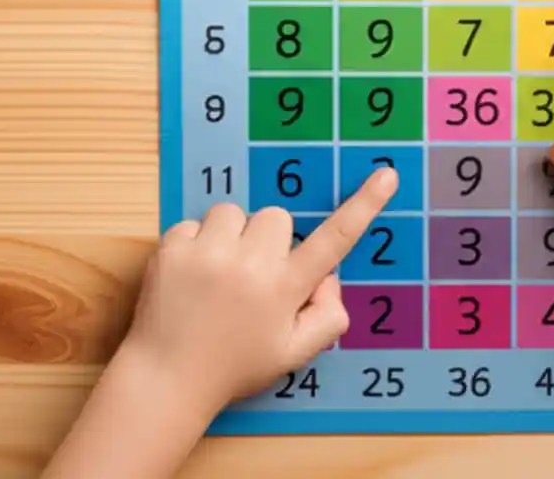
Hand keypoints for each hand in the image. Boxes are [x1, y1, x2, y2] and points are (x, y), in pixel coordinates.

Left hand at [122, 168, 397, 411]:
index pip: (334, 240)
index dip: (365, 205)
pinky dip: (196, 243)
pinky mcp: (172, 248)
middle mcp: (250, 264)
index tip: (386, 176)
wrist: (166, 378)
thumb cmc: (236, 366)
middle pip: (276, 217)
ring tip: (220, 273)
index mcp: (285, 289)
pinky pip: (195, 222)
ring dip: (232, 235)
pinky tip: (192, 276)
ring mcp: (208, 253)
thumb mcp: (295, 354)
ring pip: (234, 212)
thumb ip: (328, 315)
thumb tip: (326, 276)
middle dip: (269, 239)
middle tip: (254, 276)